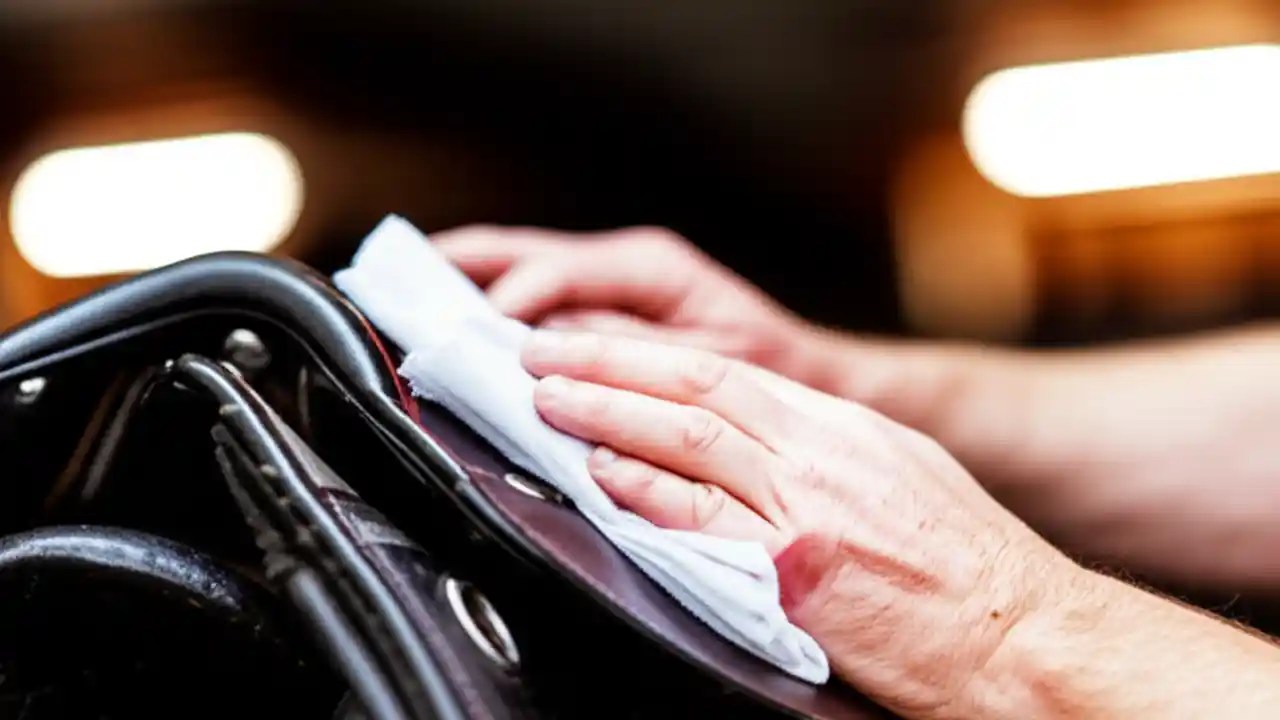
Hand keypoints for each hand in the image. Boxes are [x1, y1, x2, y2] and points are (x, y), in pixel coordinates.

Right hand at [432, 224, 815, 375]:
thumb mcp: (700, 364)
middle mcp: (622, 262)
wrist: (800, 375)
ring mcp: (610, 279)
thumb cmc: (761, 369)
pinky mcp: (604, 303)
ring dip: (466, 279)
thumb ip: (622, 354)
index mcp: (648, 265)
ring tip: (407, 292)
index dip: (511, 301)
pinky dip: (491, 301)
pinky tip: (457, 319)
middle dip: (459, 265)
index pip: (558, 273)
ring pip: (520, 265)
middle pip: (522, 251)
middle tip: (396, 281)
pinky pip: (536, 294)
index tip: (474, 334)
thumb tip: (547, 352)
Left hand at [518, 329, 1080, 719]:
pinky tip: (603, 475)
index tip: (595, 345)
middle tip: (542, 353)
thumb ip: (825, 449)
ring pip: (687, 436)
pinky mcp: (796, 569)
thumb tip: (754, 437)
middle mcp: (819, 452)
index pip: (726, 371)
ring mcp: (805, 506)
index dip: (648, 354)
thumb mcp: (900, 474)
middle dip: (608, 363)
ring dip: (606, 413)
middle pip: (695, 385)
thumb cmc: (969, 564)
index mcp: (841, 427)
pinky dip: (646, 490)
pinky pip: (703, 518)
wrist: (1021, 633)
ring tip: (548, 401)